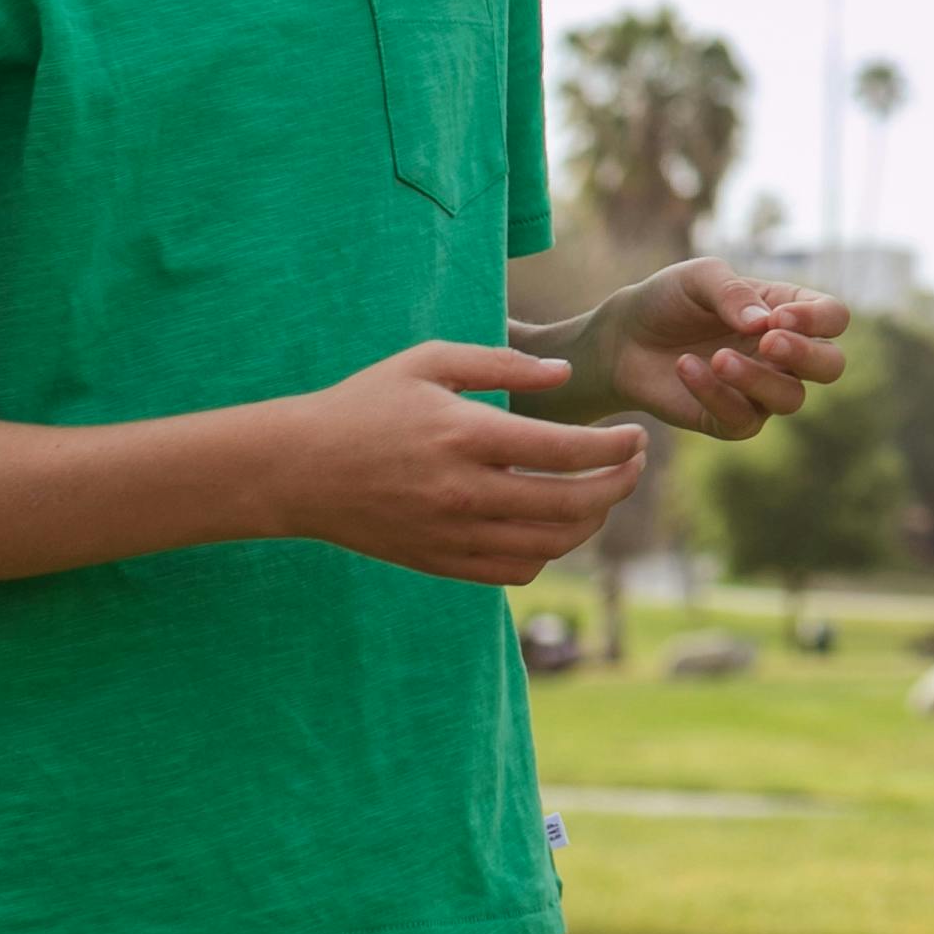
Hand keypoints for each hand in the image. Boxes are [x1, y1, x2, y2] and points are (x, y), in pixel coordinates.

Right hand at [270, 342, 648, 582]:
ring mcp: (452, 535)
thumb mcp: (428, 362)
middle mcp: (464, 492)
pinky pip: (515, 571)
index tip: (636, 436)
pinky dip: (549, 553)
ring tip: (603, 494)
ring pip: (550, 546)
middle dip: (618, 486)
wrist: (297, 470)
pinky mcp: (440, 562)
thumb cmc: (365, 404)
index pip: (566, 451)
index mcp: (465, 436)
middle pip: (570, 505)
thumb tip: (565, 375)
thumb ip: (502, 363)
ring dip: (592, 523)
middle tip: (635, 465)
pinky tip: (555, 525)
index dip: (615, 447)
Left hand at [583, 260, 846, 439]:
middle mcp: (783, 354)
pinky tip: (686, 368)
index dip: (818, 319)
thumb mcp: (698, 277)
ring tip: (718, 358)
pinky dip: (716, 395)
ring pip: (791, 398)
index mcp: (787, 312)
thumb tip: (763, 323)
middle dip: (806, 354)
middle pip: (831, 365)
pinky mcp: (730, 420)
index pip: (833, 318)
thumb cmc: (668, 300)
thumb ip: (732, 291)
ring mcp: (760, 390)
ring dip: (758, 378)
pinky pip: (743, 419)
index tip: (777, 316)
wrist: (621, 340)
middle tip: (768, 340)